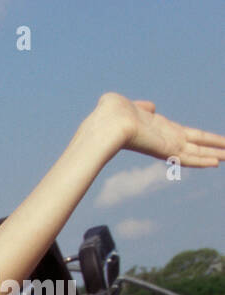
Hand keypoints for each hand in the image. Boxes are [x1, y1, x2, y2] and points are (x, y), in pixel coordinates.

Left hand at [93, 93, 224, 165]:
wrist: (106, 123)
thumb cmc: (111, 113)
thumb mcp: (131, 106)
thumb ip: (144, 107)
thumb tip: (150, 107)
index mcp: (159, 128)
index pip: (185, 134)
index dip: (199, 137)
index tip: (212, 141)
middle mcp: (165, 138)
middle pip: (195, 144)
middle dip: (213, 148)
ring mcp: (166, 145)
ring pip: (196, 152)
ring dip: (215, 155)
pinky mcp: (165, 150)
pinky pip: (188, 157)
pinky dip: (203, 160)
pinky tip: (217, 162)